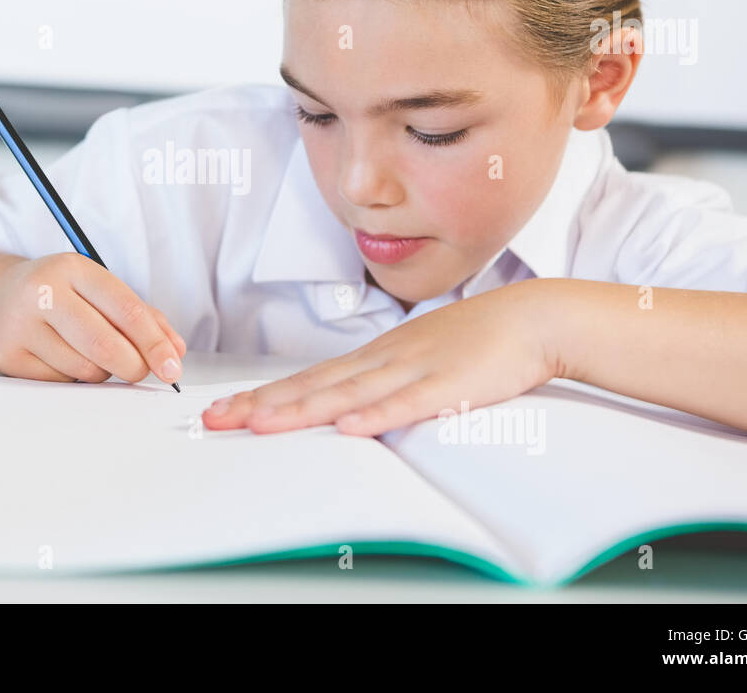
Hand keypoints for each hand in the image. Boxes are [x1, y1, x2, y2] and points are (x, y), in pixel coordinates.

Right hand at [0, 252, 185, 385]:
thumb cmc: (62, 296)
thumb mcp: (100, 291)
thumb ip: (143, 318)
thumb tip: (175, 351)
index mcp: (73, 268)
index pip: (126, 310)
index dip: (155, 343)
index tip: (172, 367)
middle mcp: (42, 291)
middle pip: (105, 346)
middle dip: (133, 367)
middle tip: (139, 371)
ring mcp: (19, 324)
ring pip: (85, 369)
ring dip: (101, 372)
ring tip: (88, 352)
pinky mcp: (7, 355)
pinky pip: (61, 382)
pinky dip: (73, 378)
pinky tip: (61, 358)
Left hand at [201, 278, 559, 435]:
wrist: (533, 318)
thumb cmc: (476, 340)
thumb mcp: (417, 358)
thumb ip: (381, 381)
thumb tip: (344, 408)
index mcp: (375, 356)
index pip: (307, 380)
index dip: (263, 396)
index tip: (222, 411)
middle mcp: (383, 361)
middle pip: (313, 386)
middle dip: (260, 404)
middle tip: (214, 420)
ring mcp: (414, 370)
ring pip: (348, 394)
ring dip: (301, 410)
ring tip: (259, 424)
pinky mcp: (450, 386)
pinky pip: (409, 404)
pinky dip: (378, 416)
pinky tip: (350, 428)